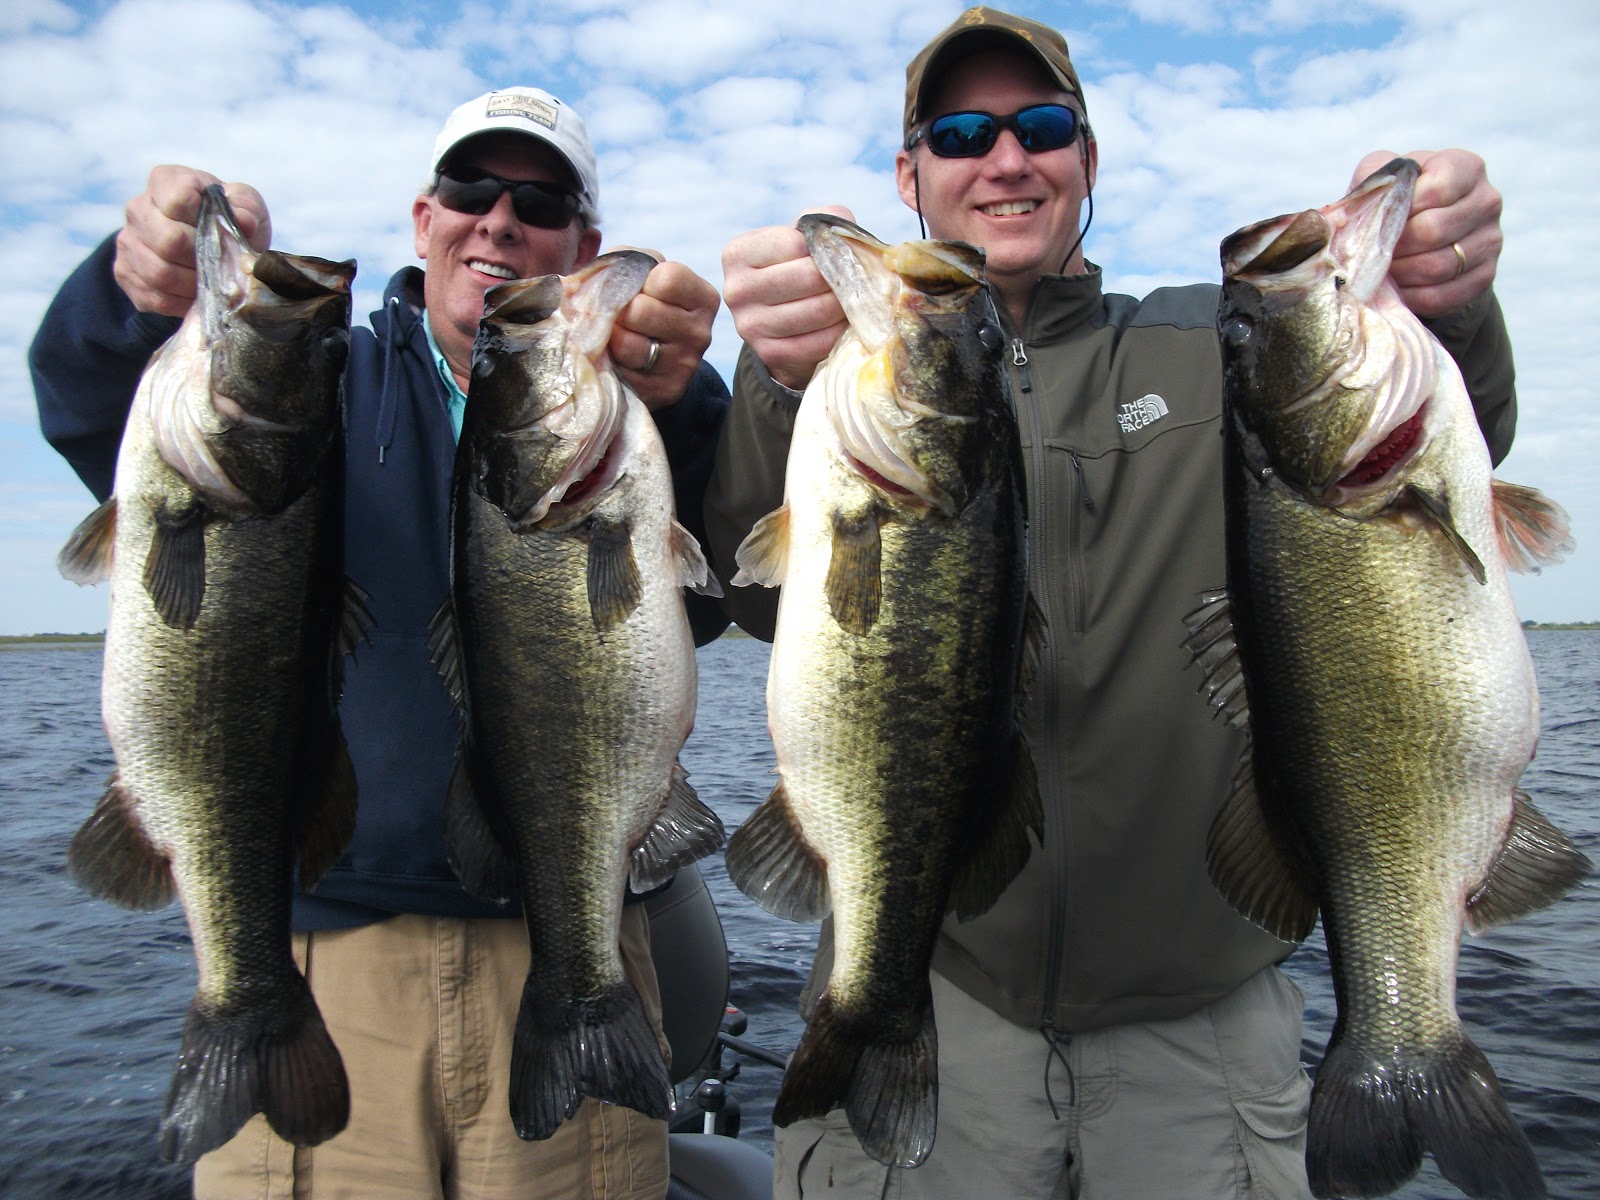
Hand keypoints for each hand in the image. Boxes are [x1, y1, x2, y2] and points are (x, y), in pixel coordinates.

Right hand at [113, 165, 271, 317]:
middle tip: (222, 266)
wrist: (205, 245)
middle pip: (169, 241)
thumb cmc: (226, 219)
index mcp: (165, 181)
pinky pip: (155, 297)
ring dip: (194, 284)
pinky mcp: (125, 273)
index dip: (205, 222)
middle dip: (204, 260)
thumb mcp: (245, 205)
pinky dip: (182, 303)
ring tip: (212, 281)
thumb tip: (244, 221)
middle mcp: (138, 208)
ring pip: (159, 273)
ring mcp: (127, 241)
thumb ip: (246, 207)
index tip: (222, 231)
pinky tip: (196, 294)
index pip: (178, 199)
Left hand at [610, 255, 719, 409]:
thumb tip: (603, 281)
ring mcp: (685, 365)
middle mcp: (701, 333)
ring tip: (615, 335)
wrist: (653, 358)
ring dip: (611, 338)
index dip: (641, 281)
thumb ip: (629, 263)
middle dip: (619, 310)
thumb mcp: (643, 274)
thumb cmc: (643, 303)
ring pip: (628, 345)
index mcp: (703, 299)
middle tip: (619, 314)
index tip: (639, 289)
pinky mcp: (665, 390)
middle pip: (642, 311)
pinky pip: (622, 372)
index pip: (667, 279)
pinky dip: (611, 363)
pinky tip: (616, 358)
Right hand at [721, 205, 853, 391]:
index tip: (837, 255)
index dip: (826, 248)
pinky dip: (840, 333)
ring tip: (853, 300)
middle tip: (857, 280)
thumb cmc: (797, 268)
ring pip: (818, 311)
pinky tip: (843, 324)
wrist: (784, 321)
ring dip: (846, 306)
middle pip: (809, 278)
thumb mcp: (804, 236)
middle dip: (842, 278)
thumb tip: (843, 234)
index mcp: (738, 253)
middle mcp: (737, 290)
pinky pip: (819, 342)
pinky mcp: (769, 353)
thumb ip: (823, 221)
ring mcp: (749, 326)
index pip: (796, 244)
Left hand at [1350, 149, 1500, 317]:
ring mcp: (1491, 240)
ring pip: (1438, 266)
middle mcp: (1487, 200)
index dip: (1401, 209)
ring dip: (1400, 273)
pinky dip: (1411, 296)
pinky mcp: (1485, 275)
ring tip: (1381, 271)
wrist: (1426, 235)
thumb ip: (1371, 182)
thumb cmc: (1398, 201)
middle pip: (1434, 231)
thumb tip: (1347, 212)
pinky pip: (1442, 294)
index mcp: (1465, 168)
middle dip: (1394, 247)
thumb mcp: (1384, 179)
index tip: (1382, 218)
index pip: (1437, 188)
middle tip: (1373, 253)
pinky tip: (1396, 289)